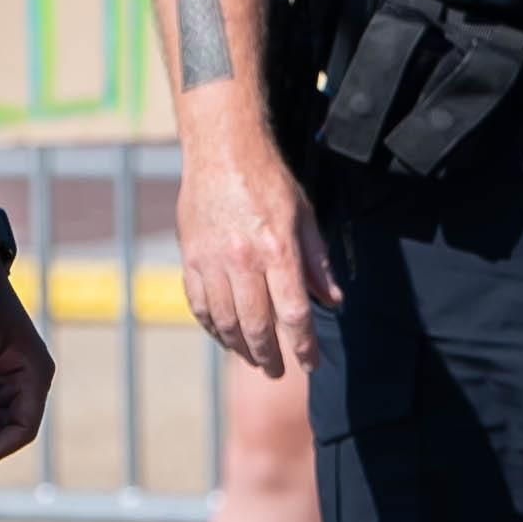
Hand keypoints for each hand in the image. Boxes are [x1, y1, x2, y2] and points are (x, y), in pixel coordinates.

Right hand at [174, 112, 337, 377]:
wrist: (221, 150)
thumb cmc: (268, 181)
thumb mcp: (304, 216)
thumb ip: (317, 262)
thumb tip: (332, 301)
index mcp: (277, 249)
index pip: (293, 313)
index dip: (303, 346)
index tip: (310, 364)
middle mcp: (243, 259)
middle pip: (257, 326)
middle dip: (269, 356)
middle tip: (276, 371)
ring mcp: (211, 261)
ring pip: (225, 321)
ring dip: (240, 347)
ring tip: (253, 358)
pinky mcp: (190, 257)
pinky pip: (199, 305)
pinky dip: (212, 327)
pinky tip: (224, 336)